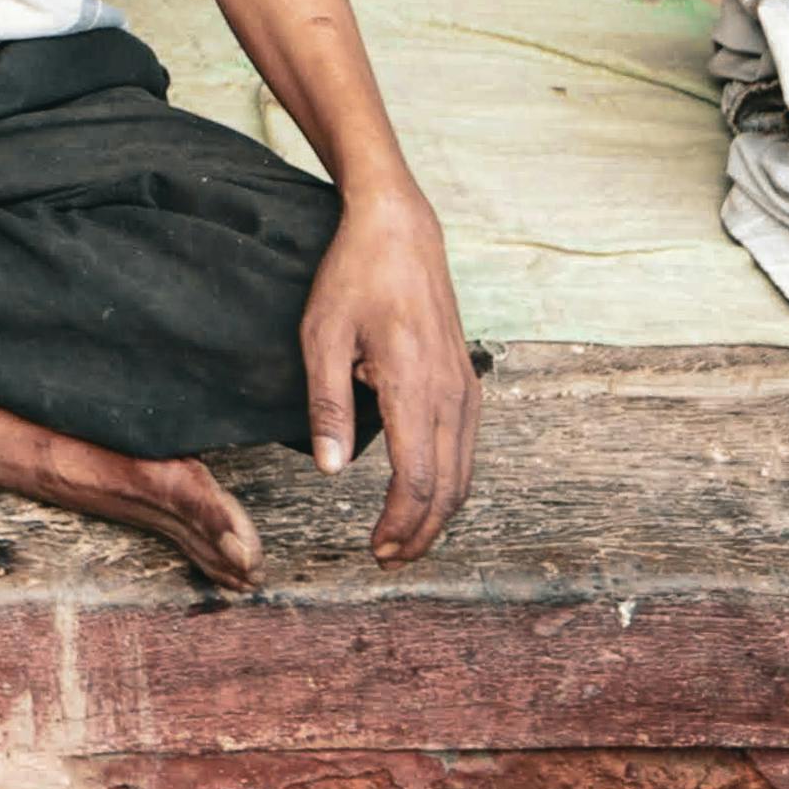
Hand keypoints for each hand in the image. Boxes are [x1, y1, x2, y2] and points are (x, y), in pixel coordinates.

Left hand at [300, 182, 477, 563]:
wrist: (400, 230)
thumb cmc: (353, 278)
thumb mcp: (321, 337)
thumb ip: (327, 406)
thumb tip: (330, 470)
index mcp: (413, 384)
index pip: (418, 478)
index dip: (400, 522)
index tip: (375, 548)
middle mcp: (451, 392)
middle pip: (448, 486)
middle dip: (422, 532)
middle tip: (388, 559)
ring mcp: (466, 387)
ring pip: (464, 471)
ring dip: (438, 513)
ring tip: (404, 540)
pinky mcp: (468, 381)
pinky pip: (466, 447)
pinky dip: (450, 482)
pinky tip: (425, 495)